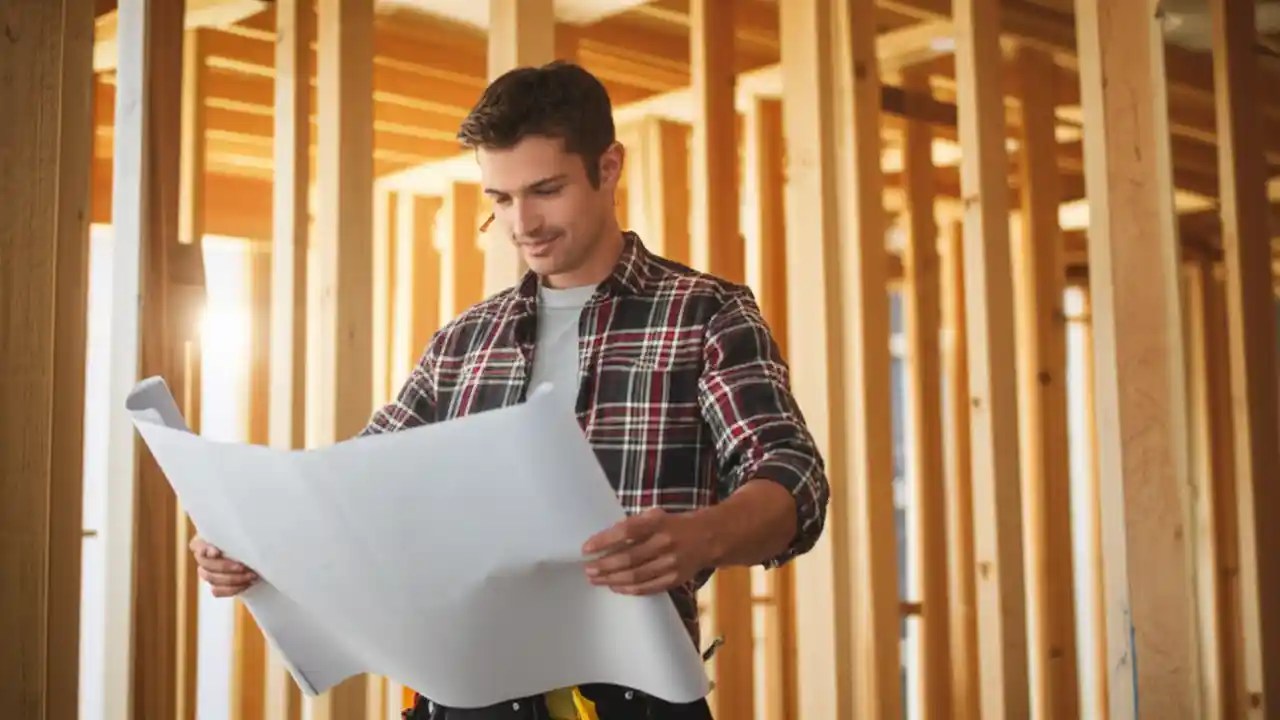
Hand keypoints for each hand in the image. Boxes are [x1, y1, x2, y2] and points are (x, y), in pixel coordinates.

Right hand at [189, 535, 257, 596]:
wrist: (257, 555)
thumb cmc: (250, 539)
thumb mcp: (243, 533)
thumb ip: (234, 533)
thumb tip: (225, 543)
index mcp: (205, 540)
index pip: (197, 545)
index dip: (205, 549)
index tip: (216, 552)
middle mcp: (203, 557)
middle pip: (206, 564)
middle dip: (226, 567)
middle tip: (244, 567)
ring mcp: (207, 572)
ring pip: (212, 578)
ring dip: (233, 579)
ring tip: (251, 576)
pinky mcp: (215, 585)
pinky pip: (217, 591)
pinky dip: (232, 589)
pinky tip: (246, 584)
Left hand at [581, 508, 715, 595]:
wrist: (709, 538)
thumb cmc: (675, 525)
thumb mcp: (656, 516)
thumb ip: (634, 525)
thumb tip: (604, 539)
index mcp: (658, 522)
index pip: (626, 532)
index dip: (604, 541)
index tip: (586, 549)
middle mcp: (665, 543)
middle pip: (628, 558)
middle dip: (604, 565)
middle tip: (588, 569)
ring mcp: (671, 563)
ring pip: (635, 576)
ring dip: (611, 579)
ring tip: (596, 579)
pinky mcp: (675, 579)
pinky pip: (648, 588)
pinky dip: (629, 589)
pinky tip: (616, 587)